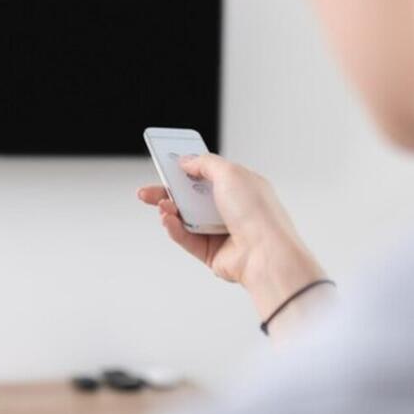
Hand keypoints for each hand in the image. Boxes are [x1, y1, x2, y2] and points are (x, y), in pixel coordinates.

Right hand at [138, 154, 327, 322]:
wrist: (266, 253)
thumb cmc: (257, 212)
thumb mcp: (230, 172)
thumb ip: (204, 163)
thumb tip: (186, 161)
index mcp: (240, 187)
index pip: (208, 174)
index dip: (187, 168)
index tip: (167, 164)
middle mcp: (231, 209)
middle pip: (191, 197)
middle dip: (167, 192)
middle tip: (147, 191)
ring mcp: (221, 231)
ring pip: (186, 218)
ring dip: (170, 210)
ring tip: (160, 205)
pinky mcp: (212, 252)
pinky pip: (187, 238)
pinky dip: (174, 228)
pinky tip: (167, 220)